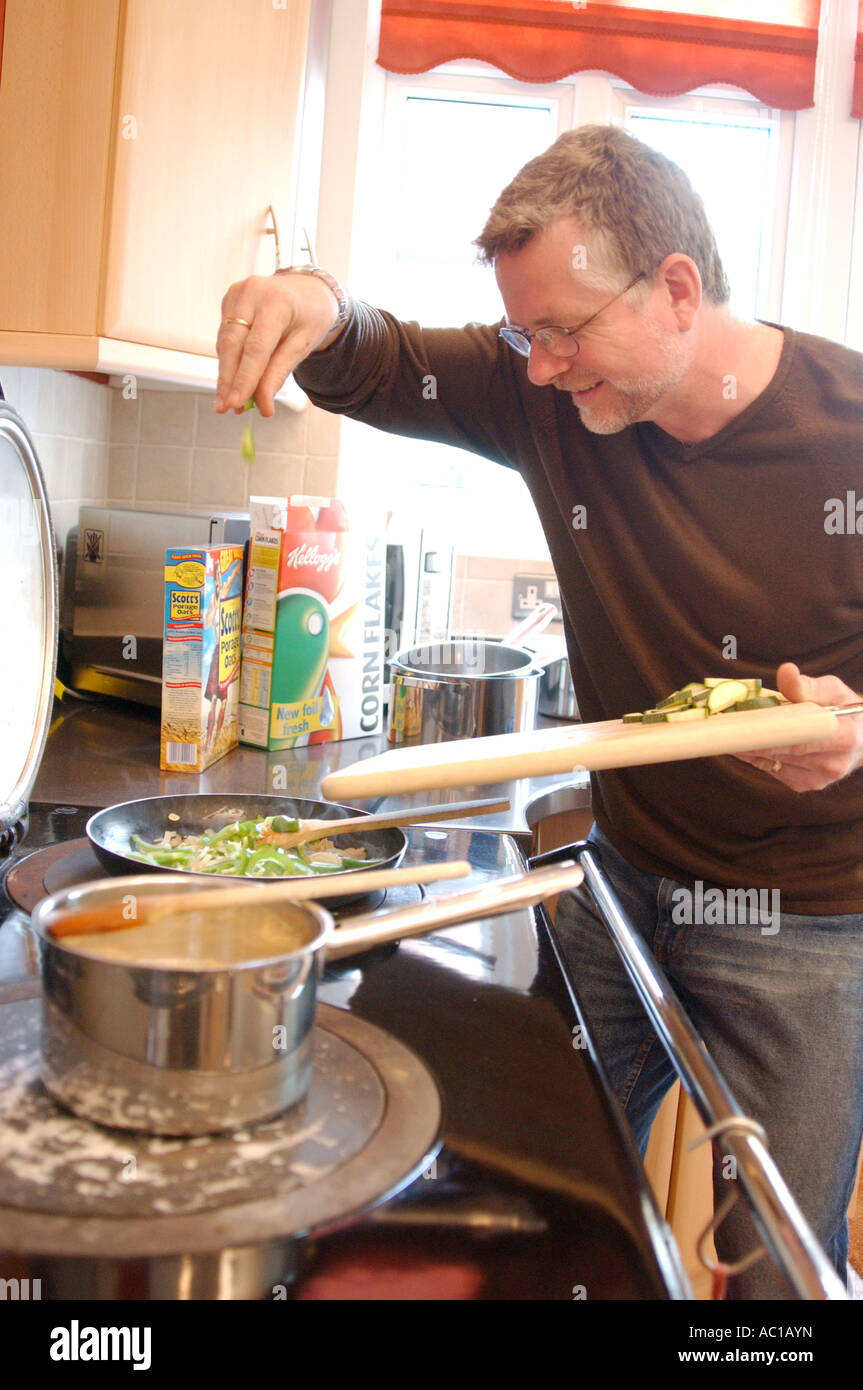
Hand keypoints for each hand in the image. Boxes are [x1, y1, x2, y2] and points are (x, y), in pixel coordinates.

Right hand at [214, 273, 342, 417]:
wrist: (308, 289)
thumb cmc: (311, 315)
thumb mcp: (303, 345)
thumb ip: (280, 373)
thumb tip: (263, 404)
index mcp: (276, 301)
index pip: (255, 347)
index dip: (244, 378)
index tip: (236, 402)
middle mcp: (251, 293)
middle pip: (232, 344)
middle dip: (227, 380)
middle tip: (225, 408)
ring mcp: (237, 294)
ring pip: (225, 342)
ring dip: (225, 374)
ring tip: (229, 402)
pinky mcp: (229, 300)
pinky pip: (225, 336)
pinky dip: (229, 360)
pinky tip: (233, 380)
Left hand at [734, 662, 862, 790]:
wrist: (861, 742)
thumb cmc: (846, 711)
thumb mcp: (834, 690)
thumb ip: (808, 685)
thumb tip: (786, 672)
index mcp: (844, 739)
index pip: (797, 737)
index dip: (763, 731)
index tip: (736, 721)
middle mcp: (830, 765)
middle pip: (777, 750)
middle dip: (746, 735)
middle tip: (718, 720)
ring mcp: (815, 780)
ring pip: (768, 761)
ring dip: (744, 744)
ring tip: (722, 727)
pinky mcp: (801, 785)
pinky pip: (768, 768)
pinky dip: (752, 753)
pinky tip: (739, 739)